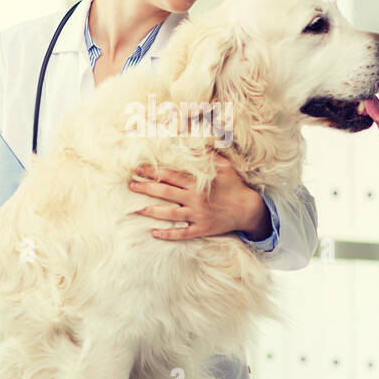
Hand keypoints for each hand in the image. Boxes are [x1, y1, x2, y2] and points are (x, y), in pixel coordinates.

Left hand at [128, 151, 270, 240]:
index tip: (138, 169)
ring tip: (135, 209)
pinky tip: (153, 233)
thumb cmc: (235, 186)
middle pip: (165, 193)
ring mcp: (197, 216)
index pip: (170, 176)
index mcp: (198, 183)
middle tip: (131, 186)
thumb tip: (195, 143)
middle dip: (146, 188)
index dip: (153, 172)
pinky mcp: (201, 229)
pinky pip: (182, 234)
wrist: (248, 209)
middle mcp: (195, 199)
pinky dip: (168, 234)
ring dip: (151, 211)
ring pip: (170, 214)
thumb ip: (208, 156)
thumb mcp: (224, 167)